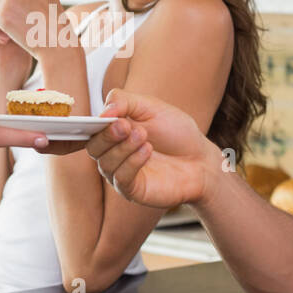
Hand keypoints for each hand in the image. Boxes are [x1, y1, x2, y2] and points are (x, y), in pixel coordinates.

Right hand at [85, 89, 217, 208]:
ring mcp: (121, 173)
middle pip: (93, 146)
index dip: (94, 123)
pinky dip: (132, 162)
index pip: (91, 128)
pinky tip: (147, 151)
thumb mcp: (152, 107)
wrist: (201, 160)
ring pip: (105, 163)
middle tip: (126, 126)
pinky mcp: (132, 190)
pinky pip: (121, 178)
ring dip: (123, 148)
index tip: (110, 116)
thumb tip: (104, 110)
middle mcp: (113, 153)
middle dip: (107, 135)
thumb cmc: (176, 133)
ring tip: (144, 136)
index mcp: (114, 132)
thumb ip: (125, 101)